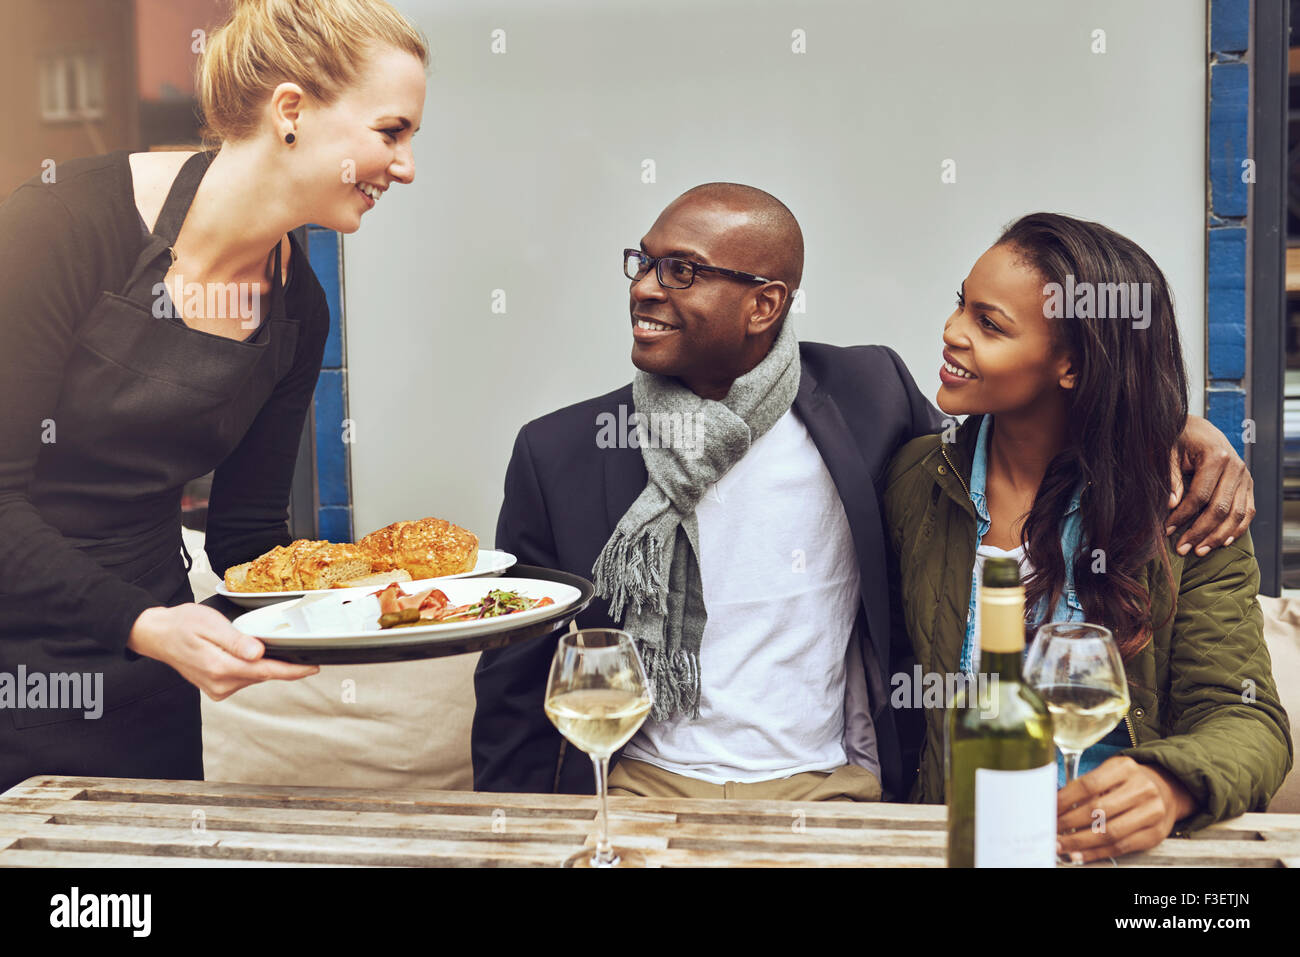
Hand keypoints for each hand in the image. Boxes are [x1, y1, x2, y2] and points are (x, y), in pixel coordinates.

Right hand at [127, 604, 318, 699]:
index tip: (313, 667)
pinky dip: (252, 668)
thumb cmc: (182, 624)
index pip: (265, 671)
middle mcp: (219, 683)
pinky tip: (248, 654)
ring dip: (264, 664)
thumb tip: (258, 653)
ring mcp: (217, 688)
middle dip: (282, 664)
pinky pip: (244, 678)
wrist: (157, 635)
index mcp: (219, 667)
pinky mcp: (217, 687)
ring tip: (261, 644)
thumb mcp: (210, 624)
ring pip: (254, 677)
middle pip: (263, 675)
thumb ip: (235, 640)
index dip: (292, 670)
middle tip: (298, 650)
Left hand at [1056, 756, 1195, 862]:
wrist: (1167, 790)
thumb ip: (1087, 785)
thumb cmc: (1128, 781)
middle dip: (1069, 823)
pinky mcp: (1155, 834)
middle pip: (1098, 810)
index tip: (1048, 810)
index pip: (1088, 784)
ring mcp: (1152, 812)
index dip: (1065, 799)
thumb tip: (1055, 803)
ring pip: (1109, 832)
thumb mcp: (1111, 772)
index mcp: (1125, 768)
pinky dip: (1097, 853)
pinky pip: (1121, 847)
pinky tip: (1080, 855)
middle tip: (1050, 831)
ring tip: (1061, 846)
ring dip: (1080, 842)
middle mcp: (1142, 789)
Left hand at [1166, 415, 1253, 556]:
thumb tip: (1171, 505)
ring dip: (1218, 536)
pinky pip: (1247, 511)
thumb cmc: (1178, 439)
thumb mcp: (1167, 452)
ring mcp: (1245, 476)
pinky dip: (1237, 529)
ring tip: (1199, 551)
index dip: (1183, 516)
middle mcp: (1235, 467)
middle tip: (1182, 549)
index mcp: (1215, 456)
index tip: (1167, 530)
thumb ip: (1170, 477)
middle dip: (1200, 532)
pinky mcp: (1248, 484)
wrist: (1197, 428)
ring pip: (1237, 514)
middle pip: (1220, 508)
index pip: (1200, 495)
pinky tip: (1222, 542)